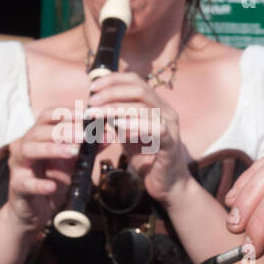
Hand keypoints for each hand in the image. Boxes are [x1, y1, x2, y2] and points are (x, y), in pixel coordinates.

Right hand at [5, 107, 79, 230]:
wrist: (36, 209)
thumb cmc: (54, 179)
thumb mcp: (74, 162)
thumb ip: (90, 148)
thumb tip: (108, 133)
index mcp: (38, 136)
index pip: (47, 116)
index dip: (65, 113)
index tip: (87, 114)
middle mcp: (24, 146)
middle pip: (39, 131)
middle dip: (63, 130)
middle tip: (85, 134)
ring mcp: (19, 166)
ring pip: (29, 150)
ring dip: (52, 149)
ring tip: (74, 152)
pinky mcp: (18, 187)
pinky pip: (26, 183)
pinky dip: (39, 185)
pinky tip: (52, 186)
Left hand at [86, 72, 189, 204]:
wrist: (167, 184)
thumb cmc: (146, 157)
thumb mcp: (126, 132)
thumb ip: (116, 117)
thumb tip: (93, 104)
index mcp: (156, 105)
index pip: (135, 81)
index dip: (112, 80)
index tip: (91, 87)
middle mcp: (166, 111)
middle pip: (139, 89)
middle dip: (111, 92)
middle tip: (91, 102)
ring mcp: (171, 126)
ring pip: (144, 108)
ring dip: (116, 109)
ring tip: (96, 115)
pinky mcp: (171, 143)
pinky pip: (156, 129)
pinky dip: (136, 126)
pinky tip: (119, 128)